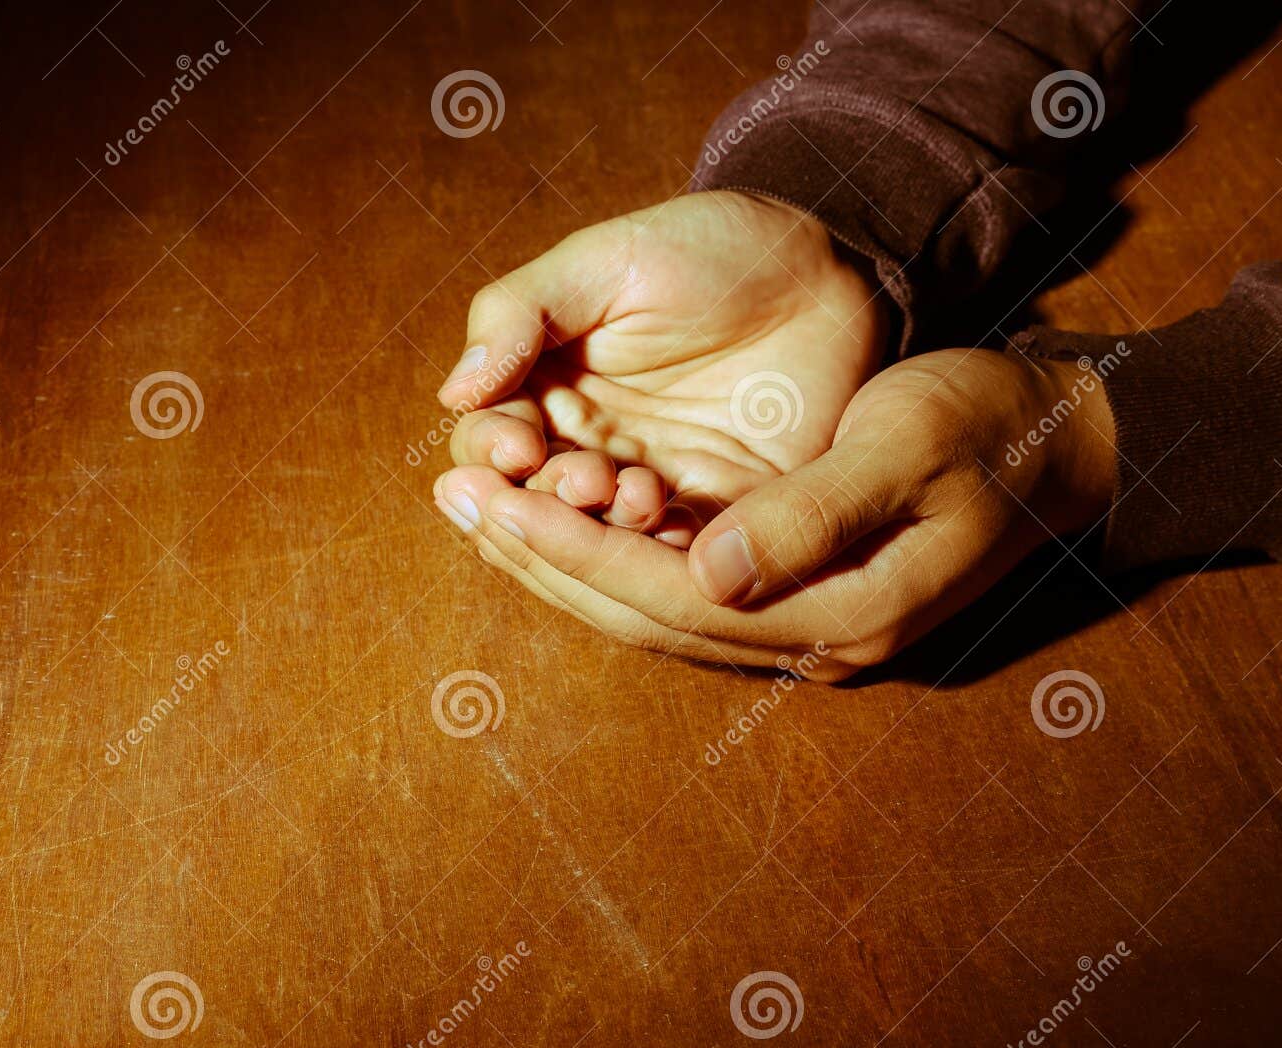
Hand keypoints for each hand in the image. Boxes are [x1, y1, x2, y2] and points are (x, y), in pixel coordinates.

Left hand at [436, 349, 1115, 680]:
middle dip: (544, 560)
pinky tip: (563, 522)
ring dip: (566, 565)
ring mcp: (808, 632)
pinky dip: (614, 561)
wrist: (1063, 448)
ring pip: (655, 614)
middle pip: (646, 617)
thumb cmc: (992, 428)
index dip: (571, 549)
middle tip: (454, 497)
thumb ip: (812, 512)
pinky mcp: (802, 604)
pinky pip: (683, 595)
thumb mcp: (911, 445)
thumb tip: (709, 570)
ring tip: (484, 508)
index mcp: (839, 610)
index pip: (670, 594)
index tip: (488, 498)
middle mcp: (814, 642)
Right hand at [437, 191, 887, 534]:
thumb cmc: (710, 250)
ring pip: (594, 549)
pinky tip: (673, 520)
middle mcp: (586, 454)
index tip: (515, 448)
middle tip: (585, 477)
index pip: (486, 451)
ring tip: (633, 493)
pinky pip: (672, 563)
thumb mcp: (608, 261)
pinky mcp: (714, 522)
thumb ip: (522, 312)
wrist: (827, 274)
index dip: (489, 460)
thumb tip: (454, 393)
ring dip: (599, 536)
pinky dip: (662, 557)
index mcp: (545, 395)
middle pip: (528, 515)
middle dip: (543, 508)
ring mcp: (649, 494)